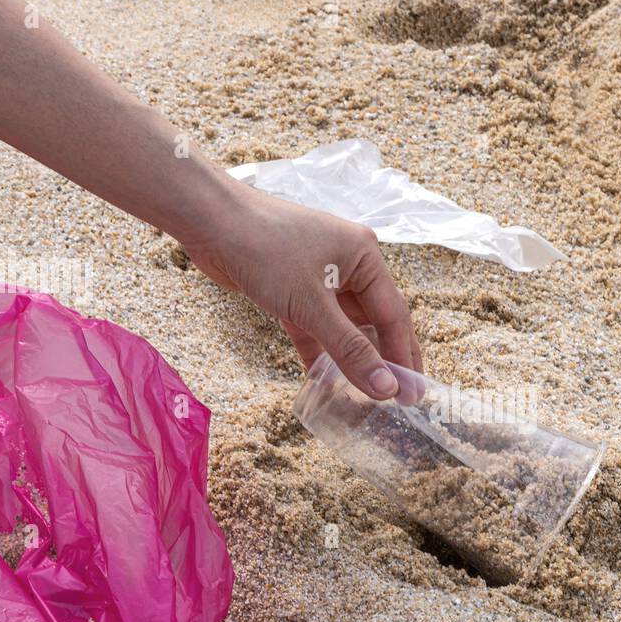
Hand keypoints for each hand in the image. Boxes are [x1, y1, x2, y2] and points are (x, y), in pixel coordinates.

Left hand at [180, 182, 422, 398]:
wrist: (208, 220)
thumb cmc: (265, 249)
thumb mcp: (312, 305)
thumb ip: (350, 349)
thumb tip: (386, 388)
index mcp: (365, 257)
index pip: (394, 315)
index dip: (403, 358)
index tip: (412, 395)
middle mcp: (347, 265)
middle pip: (373, 321)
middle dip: (383, 360)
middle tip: (398, 400)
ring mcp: (318, 276)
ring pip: (343, 326)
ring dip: (351, 359)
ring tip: (365, 397)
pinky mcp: (291, 289)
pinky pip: (314, 326)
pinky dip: (319, 351)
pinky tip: (325, 381)